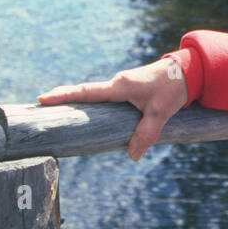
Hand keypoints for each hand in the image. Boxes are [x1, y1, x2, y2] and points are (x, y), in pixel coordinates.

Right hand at [38, 58, 188, 161]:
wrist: (188, 71)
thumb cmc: (173, 88)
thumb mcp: (161, 113)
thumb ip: (146, 134)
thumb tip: (133, 157)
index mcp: (120, 86)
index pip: (86, 92)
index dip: (64, 96)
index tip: (42, 98)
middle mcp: (117, 83)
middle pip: (84, 93)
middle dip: (63, 98)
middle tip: (39, 105)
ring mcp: (122, 85)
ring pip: (94, 95)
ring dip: (76, 101)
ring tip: (56, 112)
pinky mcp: (128, 89)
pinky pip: (104, 97)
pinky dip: (91, 103)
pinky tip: (85, 114)